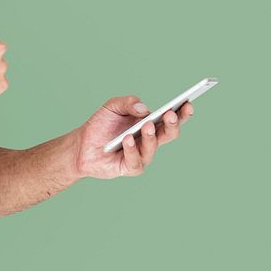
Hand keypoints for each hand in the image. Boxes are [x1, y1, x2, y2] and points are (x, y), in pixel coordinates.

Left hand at [72, 94, 192, 179]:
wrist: (82, 144)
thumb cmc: (101, 124)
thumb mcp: (112, 106)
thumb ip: (128, 103)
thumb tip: (144, 109)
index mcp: (151, 124)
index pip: (171, 118)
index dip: (182, 112)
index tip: (188, 103)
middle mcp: (150, 141)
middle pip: (169, 134)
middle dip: (172, 124)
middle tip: (170, 114)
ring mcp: (142, 155)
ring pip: (153, 147)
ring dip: (151, 136)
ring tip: (146, 125)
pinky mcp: (131, 167)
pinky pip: (136, 160)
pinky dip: (132, 149)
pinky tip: (127, 139)